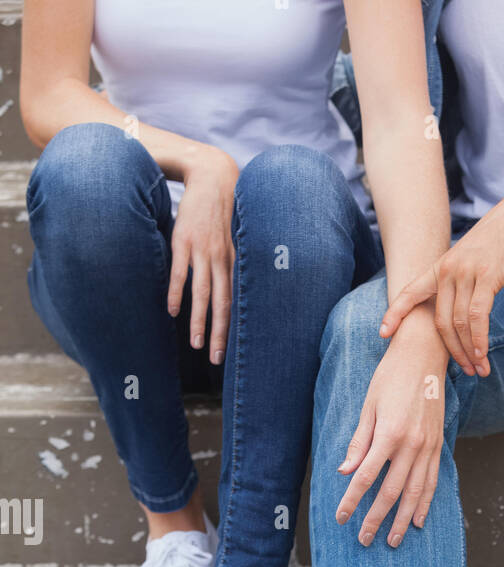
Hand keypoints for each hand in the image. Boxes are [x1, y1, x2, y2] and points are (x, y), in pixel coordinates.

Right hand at [167, 146, 238, 365]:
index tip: (231, 351)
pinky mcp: (183, 240)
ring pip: (201, 293)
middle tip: (216, 359)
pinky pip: (179, 272)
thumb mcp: (238, 237)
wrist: (212, 175)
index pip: (236, 302)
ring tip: (196, 343)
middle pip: (222, 304)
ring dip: (199, 321)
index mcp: (236, 261)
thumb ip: (237, 262)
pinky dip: (175, 292)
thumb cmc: (226, 210)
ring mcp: (202, 250)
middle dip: (219, 333)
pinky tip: (171, 311)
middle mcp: (222, 259)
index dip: (234, 328)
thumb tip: (239, 287)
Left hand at [336, 307, 447, 546]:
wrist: (425, 355)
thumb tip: (345, 472)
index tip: (341, 518)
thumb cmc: (391, 377)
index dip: (352, 501)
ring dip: (401, 519)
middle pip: (390, 492)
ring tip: (392, 540)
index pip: (365, 477)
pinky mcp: (438, 445)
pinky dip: (425, 503)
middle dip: (376, 519)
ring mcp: (428, 447)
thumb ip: (359, 442)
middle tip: (365, 540)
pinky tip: (417, 520)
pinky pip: (432, 481)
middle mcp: (411, 444)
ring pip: (414, 493)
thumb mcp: (369, 406)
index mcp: (389, 434)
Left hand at [378, 187, 503, 375]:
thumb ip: (462, 282)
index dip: (395, 313)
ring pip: (460, 322)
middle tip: (466, 371)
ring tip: (479, 369)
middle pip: (440, 322)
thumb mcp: (473, 259)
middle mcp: (448, 270)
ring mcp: (466, 272)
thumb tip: (461, 310)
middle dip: (452, 351)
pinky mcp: (488, 276)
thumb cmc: (501, 241)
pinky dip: (479, 338)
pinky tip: (483, 353)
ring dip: (469, 351)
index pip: (410, 291)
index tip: (383, 333)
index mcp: (440, 267)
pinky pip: (478, 315)